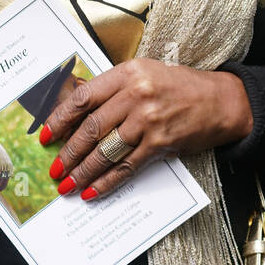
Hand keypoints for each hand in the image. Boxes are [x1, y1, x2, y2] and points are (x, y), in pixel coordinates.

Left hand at [40, 59, 252, 201]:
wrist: (220, 100)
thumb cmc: (178, 86)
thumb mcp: (143, 73)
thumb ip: (113, 89)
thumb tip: (78, 114)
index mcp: (127, 73)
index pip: (83, 98)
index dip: (60, 118)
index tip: (44, 135)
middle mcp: (135, 94)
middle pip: (91, 128)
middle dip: (68, 152)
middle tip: (54, 168)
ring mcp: (147, 120)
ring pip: (105, 150)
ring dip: (83, 171)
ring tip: (67, 185)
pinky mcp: (160, 143)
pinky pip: (126, 167)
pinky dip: (107, 182)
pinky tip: (93, 191)